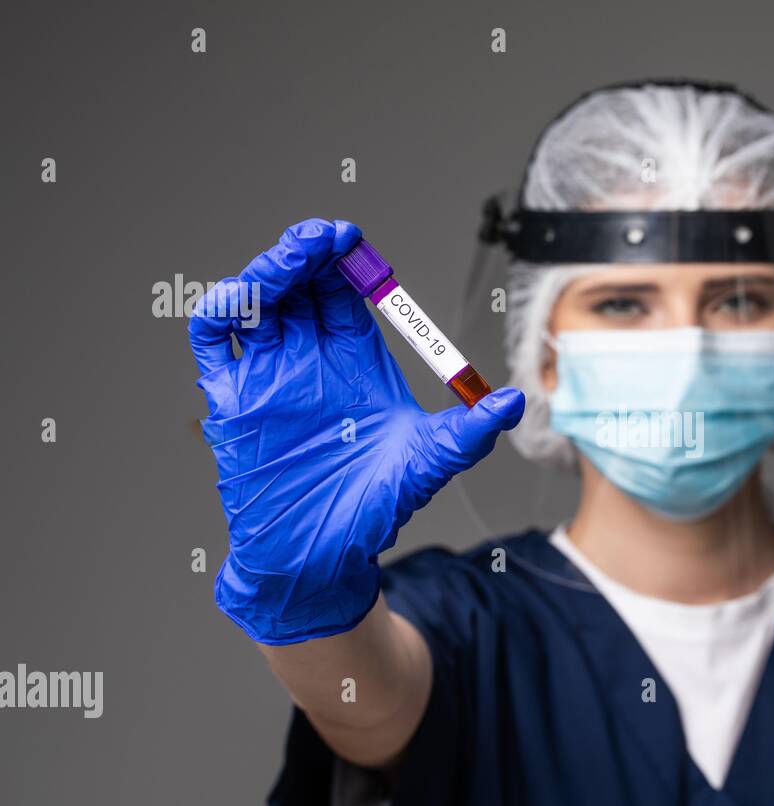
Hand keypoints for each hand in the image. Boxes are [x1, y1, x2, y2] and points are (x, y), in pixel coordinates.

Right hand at [189, 218, 523, 643]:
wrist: (322, 557)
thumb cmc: (375, 508)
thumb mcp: (430, 463)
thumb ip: (470, 431)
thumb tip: (515, 402)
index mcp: (353, 364)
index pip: (346, 295)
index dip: (348, 263)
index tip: (356, 243)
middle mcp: (309, 362)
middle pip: (300, 287)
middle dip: (309, 253)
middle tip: (328, 237)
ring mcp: (268, 376)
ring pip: (258, 301)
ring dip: (271, 270)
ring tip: (296, 255)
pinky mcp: (233, 399)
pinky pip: (216, 340)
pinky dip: (225, 308)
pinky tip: (250, 298)